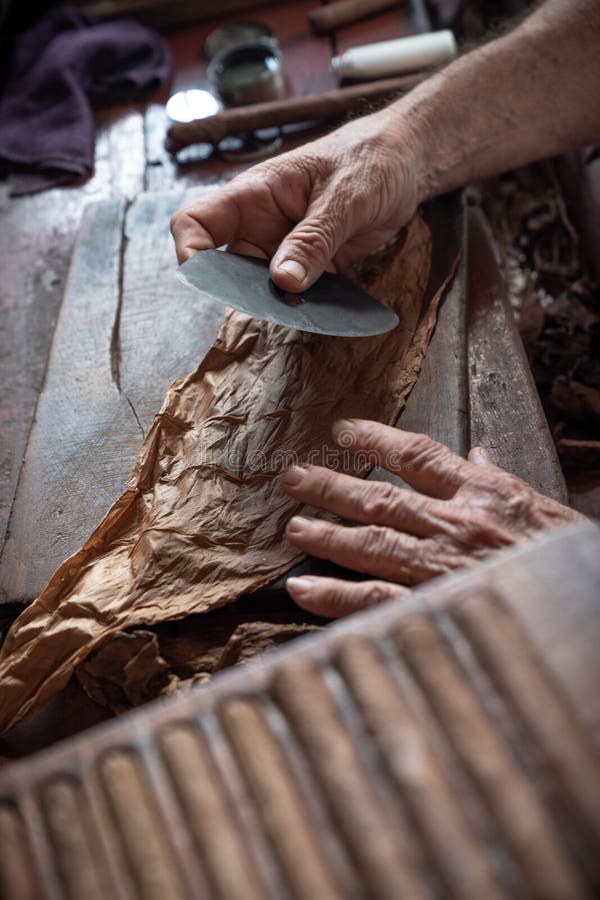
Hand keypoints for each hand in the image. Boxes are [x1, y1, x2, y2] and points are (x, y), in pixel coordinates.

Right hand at [170, 111, 421, 291]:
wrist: (404, 164)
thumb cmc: (370, 160)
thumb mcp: (345, 197)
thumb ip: (313, 239)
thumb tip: (282, 282)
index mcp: (253, 195)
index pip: (196, 223)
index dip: (191, 252)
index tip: (206, 282)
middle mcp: (259, 224)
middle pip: (225, 268)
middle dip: (242, 293)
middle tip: (276, 306)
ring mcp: (282, 248)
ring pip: (260, 288)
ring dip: (277, 306)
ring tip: (306, 311)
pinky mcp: (308, 266)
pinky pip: (295, 294)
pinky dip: (305, 306)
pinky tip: (324, 313)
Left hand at [281, 419, 582, 617]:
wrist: (589, 595)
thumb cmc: (566, 553)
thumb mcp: (542, 506)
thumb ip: (499, 479)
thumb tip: (477, 454)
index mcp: (483, 492)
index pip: (418, 455)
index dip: (375, 440)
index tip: (343, 431)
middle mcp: (456, 523)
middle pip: (381, 498)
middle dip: (333, 486)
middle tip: (293, 478)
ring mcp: (443, 566)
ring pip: (370, 543)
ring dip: (326, 534)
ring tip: (291, 527)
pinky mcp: (437, 606)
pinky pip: (376, 599)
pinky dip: (336, 596)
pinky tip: (303, 589)